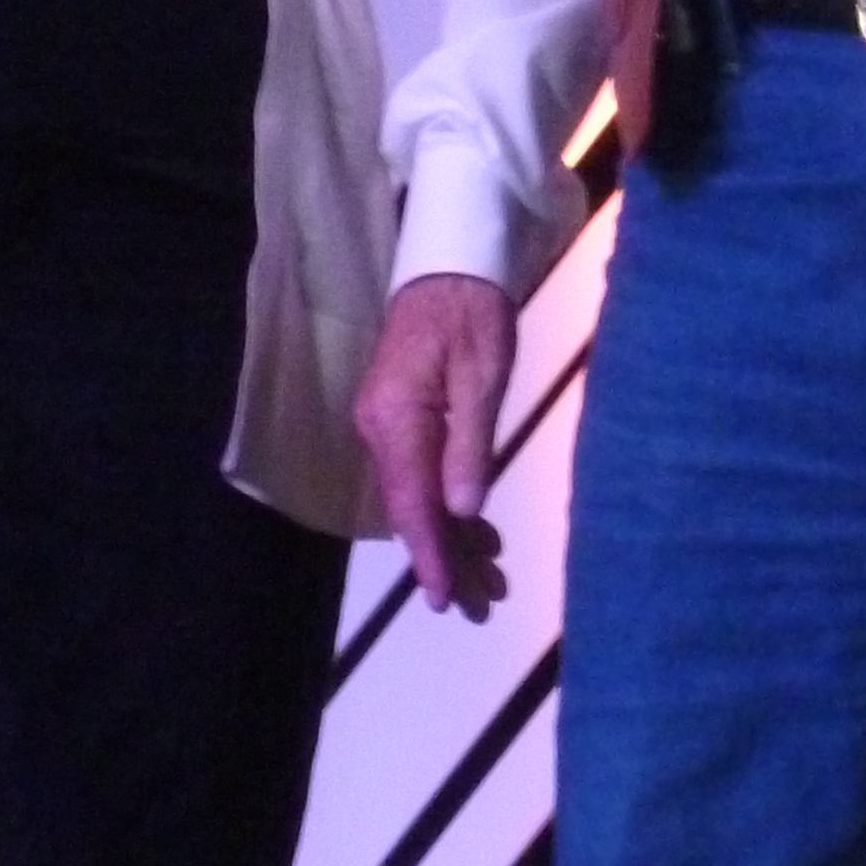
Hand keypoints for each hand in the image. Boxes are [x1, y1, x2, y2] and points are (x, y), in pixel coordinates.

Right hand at [352, 275, 512, 618]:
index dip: (429, 554)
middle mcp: (379, 428)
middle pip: (409, 508)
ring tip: (486, 578)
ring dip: (448, 537)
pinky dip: (444, 506)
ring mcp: (385, 423)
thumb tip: (462, 511)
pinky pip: (418, 474)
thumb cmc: (472, 312)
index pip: (410, 502)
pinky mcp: (399, 417)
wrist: (450, 262)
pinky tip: (472, 530)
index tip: (446, 599)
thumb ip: (470, 443)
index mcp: (395, 418)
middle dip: (443, 558)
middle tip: (480, 603)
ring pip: (414, 496)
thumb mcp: (482, 375)